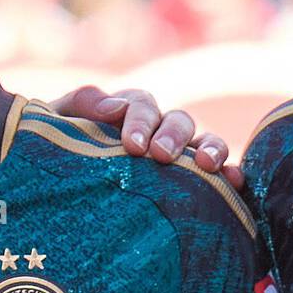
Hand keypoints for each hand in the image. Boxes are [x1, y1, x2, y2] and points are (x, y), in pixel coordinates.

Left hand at [49, 84, 243, 189]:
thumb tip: (115, 106)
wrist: (57, 188)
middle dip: (172, 135)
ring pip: (203, 141)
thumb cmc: (58, 151)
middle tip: (160, 156)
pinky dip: (229, 173)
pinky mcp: (190, 182)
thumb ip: (80, 105)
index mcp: (127, 110)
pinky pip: (216, 174)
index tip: (132, 145)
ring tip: (208, 164)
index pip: (140, 104)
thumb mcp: (58, 123)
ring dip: (210, 148)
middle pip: (176, 120)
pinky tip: (235, 183)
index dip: (139, 120)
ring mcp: (177, 154)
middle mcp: (157, 128)